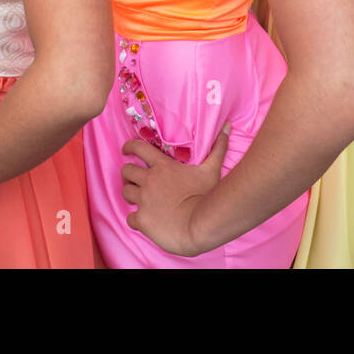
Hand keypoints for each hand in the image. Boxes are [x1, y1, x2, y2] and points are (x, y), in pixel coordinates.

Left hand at [121, 123, 229, 257]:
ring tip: (138, 198)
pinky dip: (135, 218)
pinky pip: (130, 218)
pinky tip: (145, 220)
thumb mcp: (212, 169)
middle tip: (134, 179)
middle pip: (126, 171)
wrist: (200, 225)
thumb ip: (218, 148)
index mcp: (162, 167)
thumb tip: (227, 127)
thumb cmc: (206, 196)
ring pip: (125, 192)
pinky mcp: (142, 220)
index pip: (138, 148)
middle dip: (128, 174)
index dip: (129, 147)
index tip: (126, 149)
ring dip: (131, 194)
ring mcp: (144, 201)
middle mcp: (149, 181)